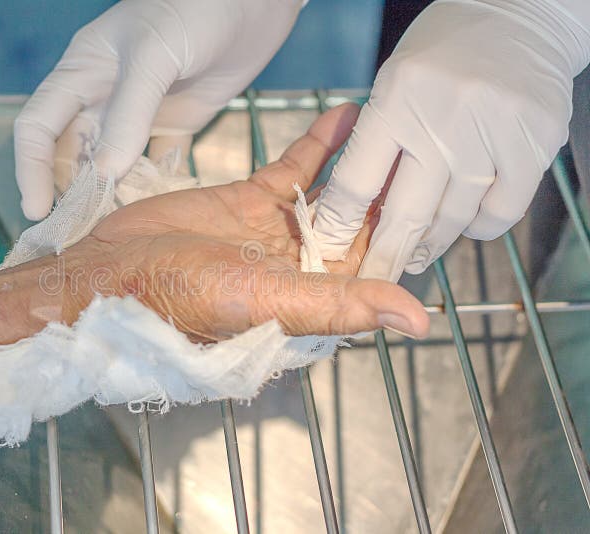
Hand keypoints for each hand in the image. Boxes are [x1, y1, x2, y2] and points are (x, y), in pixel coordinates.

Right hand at [14, 0, 302, 219]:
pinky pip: (156, 165)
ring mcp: (141, 113)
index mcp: (82, 71)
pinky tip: (155, 214)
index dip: (31, 169)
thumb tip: (102, 175)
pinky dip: (151, 189)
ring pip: (110, 165)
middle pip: (71, 153)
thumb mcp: (155, 56)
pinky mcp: (176, 123)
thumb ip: (129, 114)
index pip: (38, 126)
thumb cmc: (197, 8)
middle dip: (69, 193)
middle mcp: (104, 95)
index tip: (37, 211)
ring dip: (109, 197)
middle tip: (76, 237)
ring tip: (112, 234)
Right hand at [20, 104, 428, 340]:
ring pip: (331, 193)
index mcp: (310, 300)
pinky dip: (320, 144)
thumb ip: (341, 306)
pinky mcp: (248, 199)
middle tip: (424, 147)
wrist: (109, 271)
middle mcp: (298, 267)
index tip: (440, 198)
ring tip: (395, 126)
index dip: (406, 236)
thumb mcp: (267, 303)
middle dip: (388, 191)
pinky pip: (294, 169)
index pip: (374, 267)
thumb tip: (417, 319)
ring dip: (360, 163)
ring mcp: (273, 231)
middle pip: (359, 226)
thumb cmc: (178, 301)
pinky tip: (346, 117)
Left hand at [312, 0, 589, 280]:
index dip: (338, 225)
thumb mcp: (393, 84)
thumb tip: (359, 210)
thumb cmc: (443, 52)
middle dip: (385, 255)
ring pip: (454, 218)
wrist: (520, 14)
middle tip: (374, 274)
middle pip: (405, 213)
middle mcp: (443, 118)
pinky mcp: (536, 141)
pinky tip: (465, 220)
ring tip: (417, 251)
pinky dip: (480, 226)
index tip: (330, 248)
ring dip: (432, 244)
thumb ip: (378, 141)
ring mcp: (493, 131)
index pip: (355, 183)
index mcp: (396, 99)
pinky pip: (501, 212)